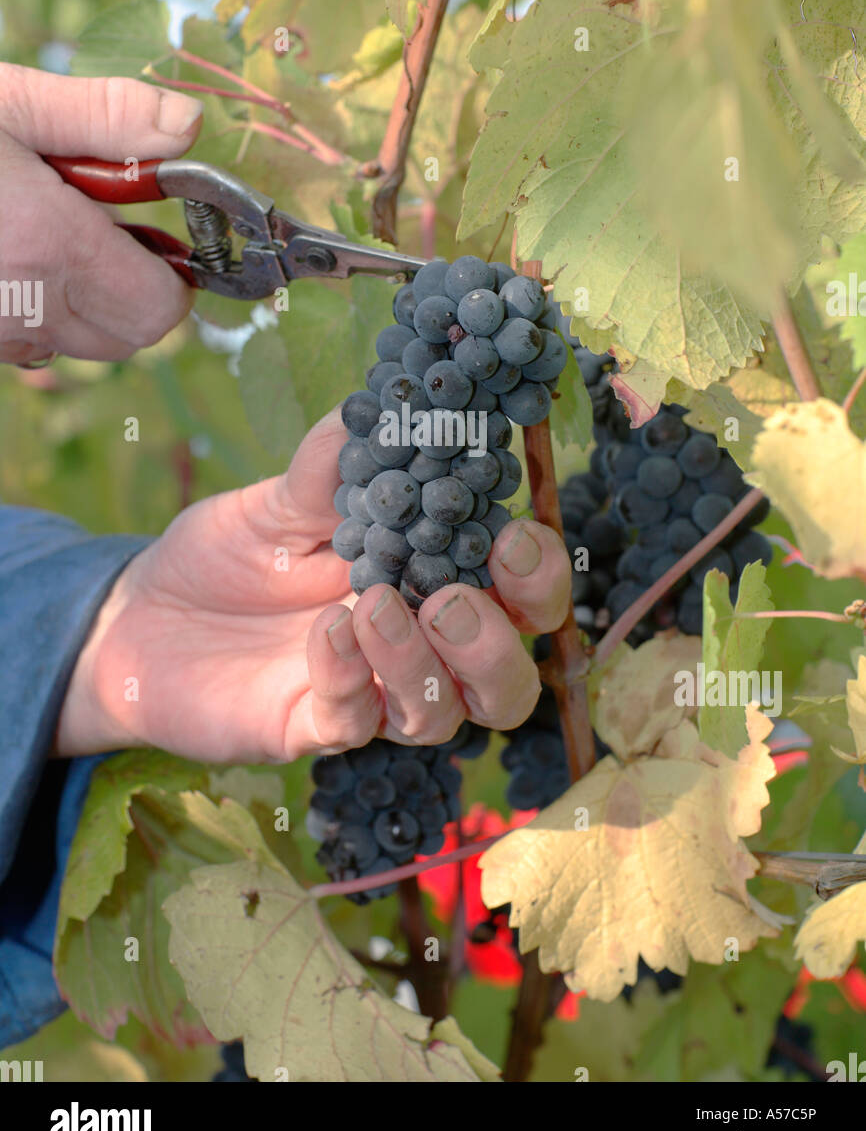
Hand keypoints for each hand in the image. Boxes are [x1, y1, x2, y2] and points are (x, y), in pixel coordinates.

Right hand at [0, 62, 201, 364]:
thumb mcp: (7, 102)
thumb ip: (104, 116)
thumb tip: (187, 127)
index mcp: (48, 247)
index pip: (160, 309)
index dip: (173, 271)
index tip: (154, 224)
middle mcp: (21, 308)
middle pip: (129, 338)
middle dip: (136, 287)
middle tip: (102, 222)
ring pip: (77, 344)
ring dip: (85, 300)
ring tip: (43, 228)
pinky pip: (24, 345)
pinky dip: (35, 311)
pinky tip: (5, 253)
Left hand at [57, 410, 571, 761]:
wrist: (143, 614)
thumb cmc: (232, 555)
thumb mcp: (281, 501)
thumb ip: (332, 466)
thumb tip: (381, 402)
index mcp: (431, 584)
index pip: (518, 596)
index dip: (535, 576)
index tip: (513, 534)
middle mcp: (417, 650)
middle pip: (506, 681)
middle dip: (497, 644)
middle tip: (451, 599)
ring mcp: (370, 697)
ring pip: (441, 717)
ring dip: (421, 664)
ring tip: (375, 604)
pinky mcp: (313, 729)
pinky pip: (353, 724)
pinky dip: (348, 678)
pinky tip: (324, 634)